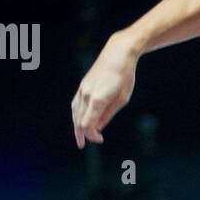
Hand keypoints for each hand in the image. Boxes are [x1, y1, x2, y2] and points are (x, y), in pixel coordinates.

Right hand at [71, 34, 137, 148]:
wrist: (118, 54)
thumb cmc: (125, 77)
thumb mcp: (122, 99)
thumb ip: (108, 114)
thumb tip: (98, 127)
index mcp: (98, 99)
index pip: (88, 125)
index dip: (92, 136)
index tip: (100, 140)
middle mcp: (86, 95)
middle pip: (79, 121)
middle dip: (83, 134)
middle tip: (84, 144)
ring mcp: (82, 89)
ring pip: (75, 113)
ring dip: (77, 126)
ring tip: (79, 138)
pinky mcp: (82, 85)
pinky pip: (75, 104)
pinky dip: (77, 115)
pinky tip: (79, 121)